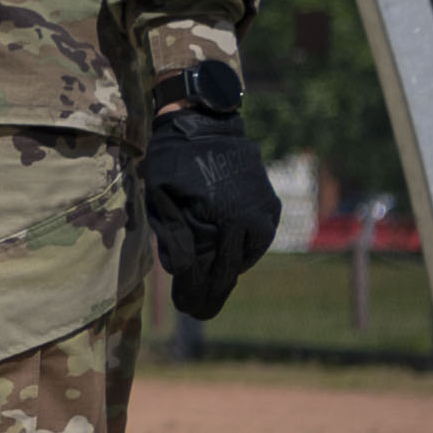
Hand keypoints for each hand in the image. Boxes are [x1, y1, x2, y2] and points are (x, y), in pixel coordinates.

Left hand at [138, 66, 276, 319]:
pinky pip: (254, 237)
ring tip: (205, 278)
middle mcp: (255, 219)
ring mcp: (267, 211)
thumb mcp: (162, 199)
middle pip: (233, 267)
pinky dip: (237, 246)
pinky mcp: (270, 204)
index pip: (216, 272)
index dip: (200, 294)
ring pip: (245, 254)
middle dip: (212, 288)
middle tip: (196, 309)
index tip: (190, 311)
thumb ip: (175, 237)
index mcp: (230, 221)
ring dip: (226, 265)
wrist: (204, 121)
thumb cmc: (172, 159)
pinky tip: (221, 250)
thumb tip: (184, 273)